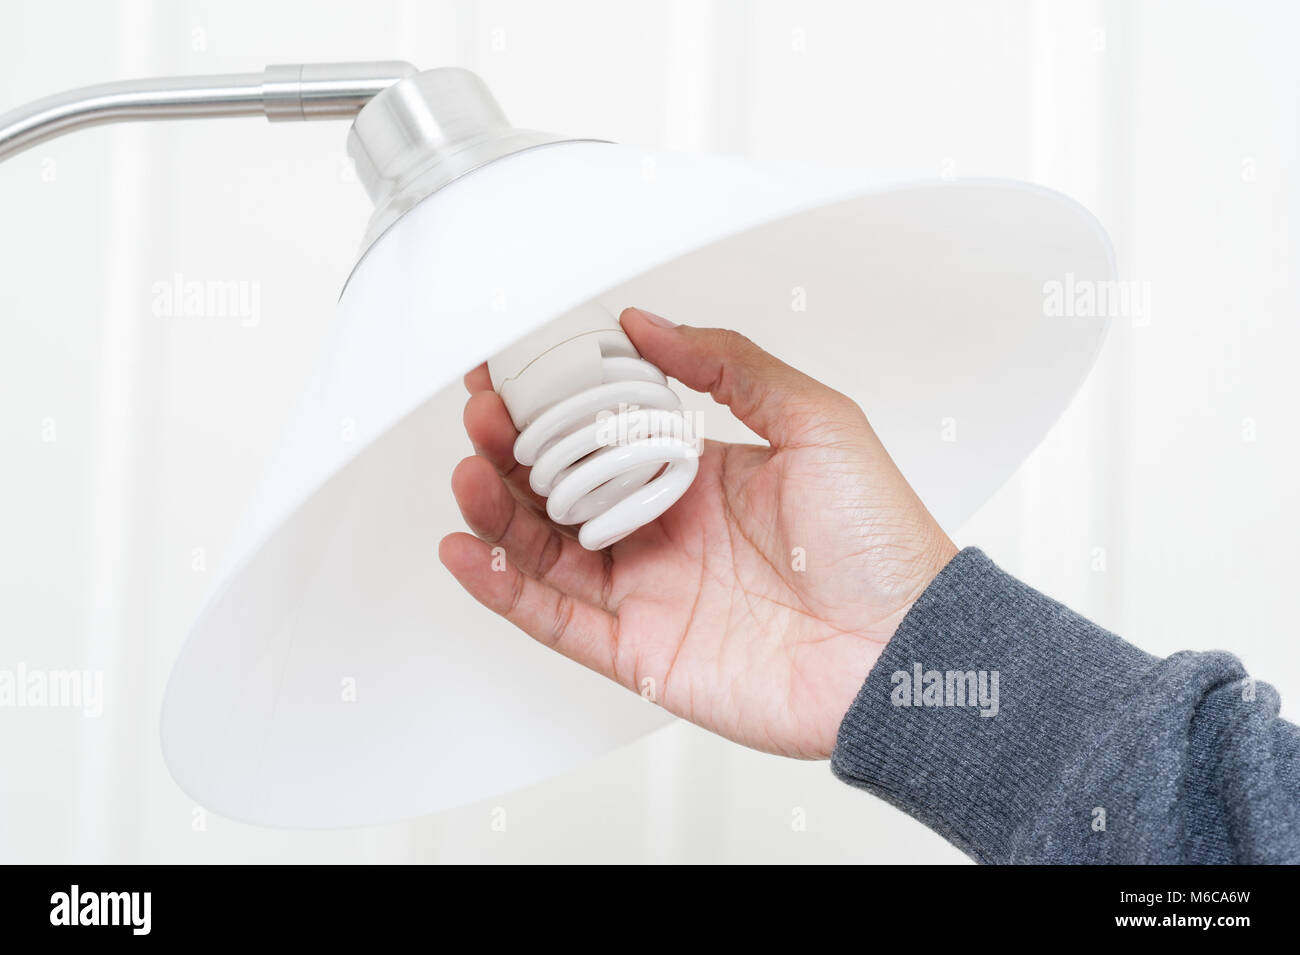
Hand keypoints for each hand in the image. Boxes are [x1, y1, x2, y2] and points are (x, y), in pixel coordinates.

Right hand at [440, 307, 956, 758]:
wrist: (908, 651)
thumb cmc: (881, 542)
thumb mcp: (817, 420)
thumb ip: (730, 365)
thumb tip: (648, 324)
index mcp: (697, 475)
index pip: (601, 432)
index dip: (552, 403)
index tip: (512, 369)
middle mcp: (663, 531)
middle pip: (559, 489)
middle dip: (511, 450)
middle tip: (484, 414)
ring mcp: (647, 592)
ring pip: (543, 550)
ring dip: (495, 511)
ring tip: (468, 473)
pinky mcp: (638, 652)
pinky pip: (553, 618)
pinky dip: (502, 588)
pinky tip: (468, 550)